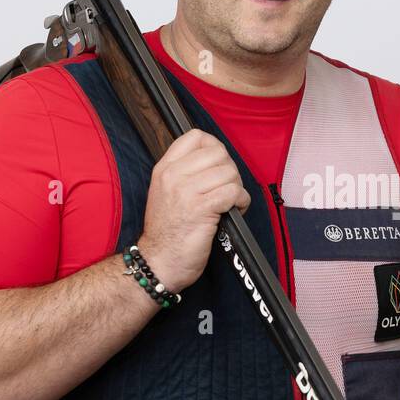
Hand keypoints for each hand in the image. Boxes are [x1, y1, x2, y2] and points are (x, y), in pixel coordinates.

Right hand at [136, 129, 251, 291]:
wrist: (158, 262)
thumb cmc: (167, 233)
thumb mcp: (165, 193)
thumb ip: (185, 173)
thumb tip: (216, 161)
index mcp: (164, 168)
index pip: (195, 137)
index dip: (215, 147)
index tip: (219, 165)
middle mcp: (173, 176)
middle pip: (218, 153)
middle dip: (230, 171)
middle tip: (226, 189)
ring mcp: (186, 191)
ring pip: (229, 173)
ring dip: (237, 189)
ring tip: (229, 203)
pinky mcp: (201, 209)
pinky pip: (233, 192)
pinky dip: (241, 202)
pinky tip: (233, 211)